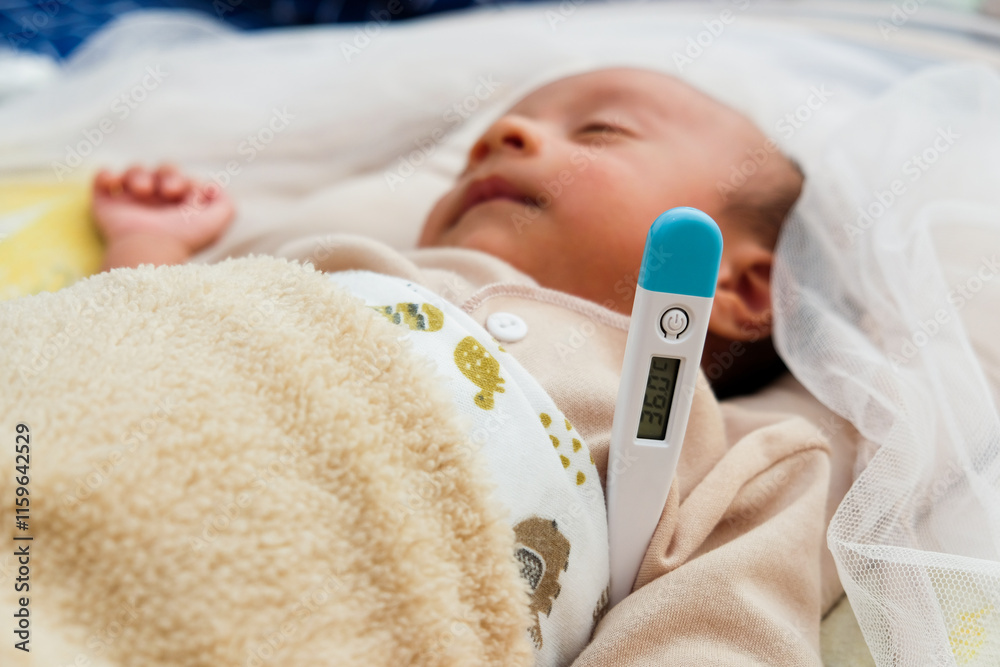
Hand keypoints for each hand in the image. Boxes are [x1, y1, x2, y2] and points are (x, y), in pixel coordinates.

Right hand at [92, 164, 234, 252]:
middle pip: (162, 170)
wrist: (149, 248)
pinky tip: (116, 184)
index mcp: (180, 207)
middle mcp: (157, 204)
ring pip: (135, 171)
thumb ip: (226, 204)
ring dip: (139, 174)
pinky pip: (103, 178)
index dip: (184, 181)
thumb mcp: (216, 222)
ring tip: (143, 191)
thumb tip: (213, 187)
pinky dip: (107, 175)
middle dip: (167, 174)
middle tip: (167, 190)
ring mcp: (131, 203)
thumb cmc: (183, 236)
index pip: (183, 180)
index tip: (182, 193)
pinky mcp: (107, 205)